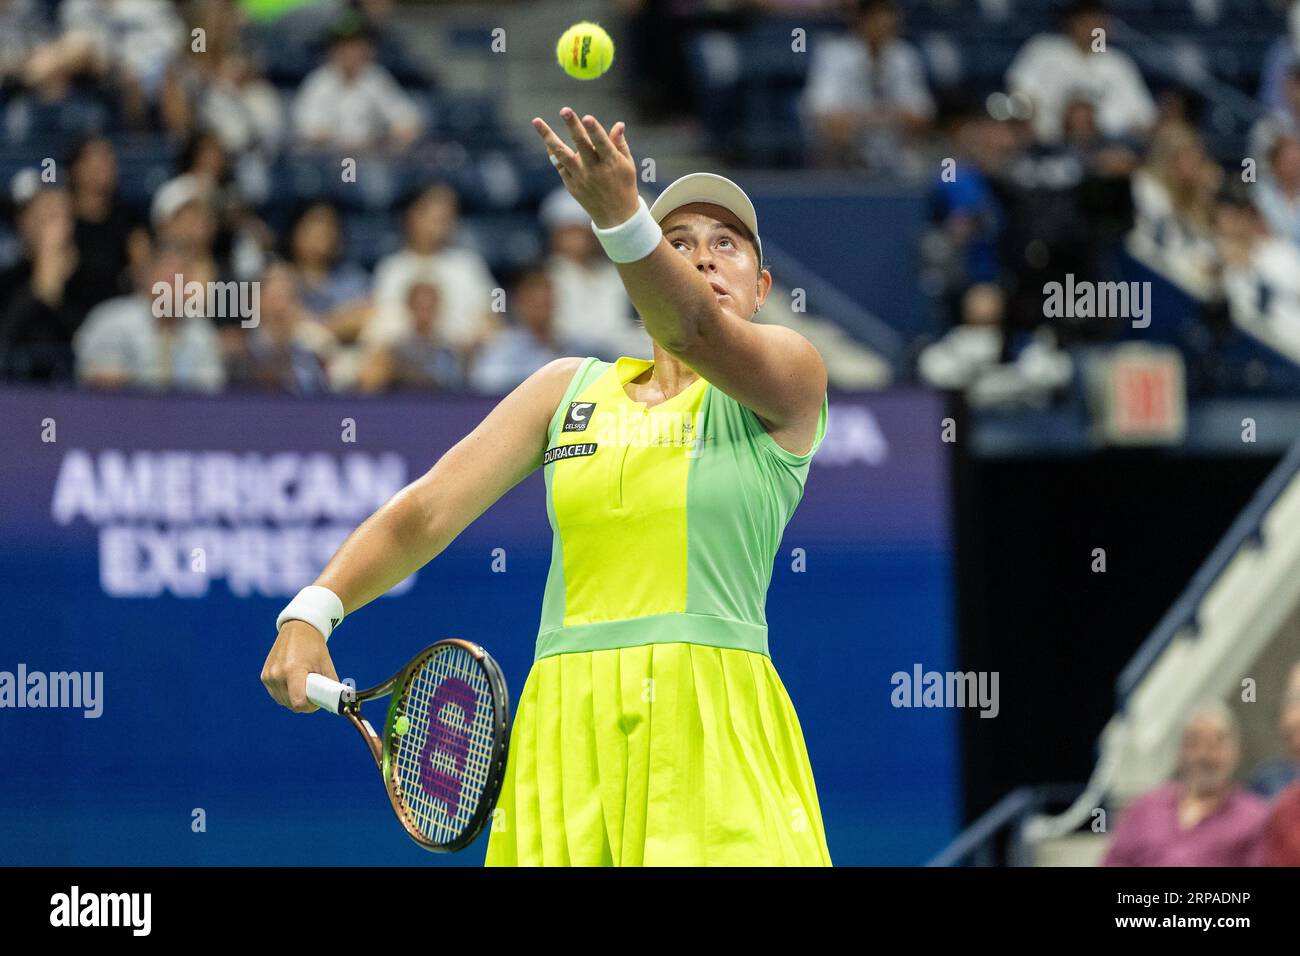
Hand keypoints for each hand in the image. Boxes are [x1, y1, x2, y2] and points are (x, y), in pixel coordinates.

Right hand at [260, 619, 338, 712]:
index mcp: (293, 670)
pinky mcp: (264, 676)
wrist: (298, 629)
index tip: (317, 701)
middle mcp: (277, 674)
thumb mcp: (326, 664)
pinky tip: (294, 684)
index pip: (298, 702)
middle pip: (291, 704)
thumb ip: (331, 685)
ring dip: (294, 699)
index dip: (310, 707)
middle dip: (304, 703)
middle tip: (313, 692)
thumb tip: (337, 702)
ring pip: (283, 701)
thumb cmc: (314, 646)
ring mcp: (269, 675)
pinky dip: (286, 693)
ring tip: (304, 686)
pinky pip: (276, 694)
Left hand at [532, 108, 638, 228]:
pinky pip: (559, 165)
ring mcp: (580, 177)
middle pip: (581, 145)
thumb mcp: (627, 165)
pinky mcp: (571, 184)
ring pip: (561, 154)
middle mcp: (594, 170)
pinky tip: (547, 140)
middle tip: (565, 109)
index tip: (587, 117)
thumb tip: (618, 124)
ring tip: (536, 121)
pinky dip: (553, 152)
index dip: (595, 130)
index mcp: (611, 163)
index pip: (602, 143)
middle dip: (573, 126)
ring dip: (548, 137)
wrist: (616, 217)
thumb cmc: (624, 185)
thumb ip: (619, 144)